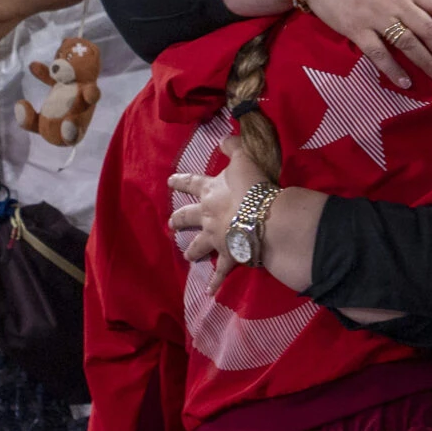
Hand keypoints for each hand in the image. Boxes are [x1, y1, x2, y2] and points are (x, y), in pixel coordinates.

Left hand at [169, 135, 272, 290]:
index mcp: (209, 192)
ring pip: (198, 246)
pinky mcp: (228, 255)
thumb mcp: (244, 158)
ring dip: (192, 251)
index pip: (191, 183)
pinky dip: (216, 283)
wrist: (263, 217)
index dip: (180, 181)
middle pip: (187, 217)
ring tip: (187, 256)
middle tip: (170, 223)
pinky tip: (209, 293)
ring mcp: (215, 238)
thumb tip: (224, 137)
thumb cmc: (253, 186)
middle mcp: (207, 215)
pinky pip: (220, 272)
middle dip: (178, 220)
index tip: (168, 181)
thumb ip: (233, 147)